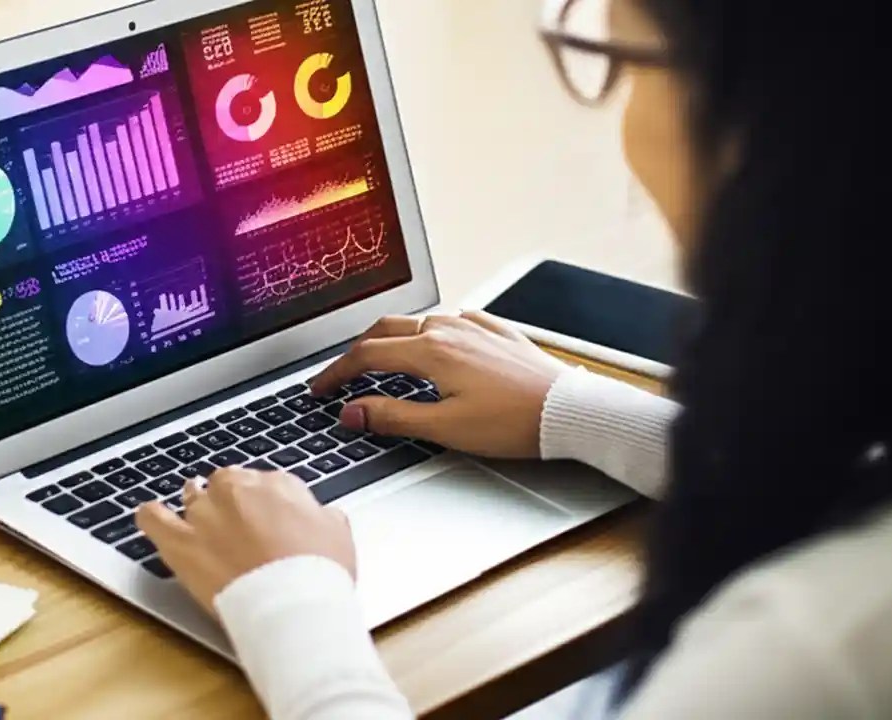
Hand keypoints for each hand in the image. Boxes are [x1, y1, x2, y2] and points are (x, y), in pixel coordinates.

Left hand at [135, 468, 355, 614]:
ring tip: (200, 521)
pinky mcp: (180, 544)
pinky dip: (151, 515)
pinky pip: (153, 518)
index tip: (267, 519)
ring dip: (196, 507)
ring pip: (191, 498)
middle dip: (230, 502)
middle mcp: (236, 491)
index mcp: (276, 484)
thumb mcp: (337, 533)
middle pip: (225, 485)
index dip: (264, 503)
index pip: (263, 482)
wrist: (292, 606)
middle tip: (239, 528)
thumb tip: (319, 516)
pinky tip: (151, 515)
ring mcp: (204, 515)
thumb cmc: (318, 573)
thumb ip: (321, 516)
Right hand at [310, 311, 569, 458]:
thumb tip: (353, 412)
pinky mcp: (498, 332)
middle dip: (358, 350)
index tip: (321, 389)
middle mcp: (449, 330)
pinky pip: (455, 322)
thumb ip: (393, 417)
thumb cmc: (513, 423)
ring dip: (395, 339)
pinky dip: (433, 332)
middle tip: (343, 373)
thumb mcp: (445, 429)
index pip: (367, 356)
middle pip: (387, 330)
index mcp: (431, 351)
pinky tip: (439, 344)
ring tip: (387, 361)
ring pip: (420, 322)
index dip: (336, 373)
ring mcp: (475, 327)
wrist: (570, 412)